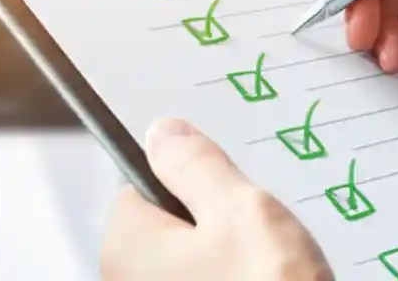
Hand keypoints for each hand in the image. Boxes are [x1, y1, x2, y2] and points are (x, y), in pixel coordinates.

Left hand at [101, 118, 330, 280]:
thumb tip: (162, 132)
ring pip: (198, 261)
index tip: (227, 190)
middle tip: (260, 233)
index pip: (143, 184)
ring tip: (273, 266)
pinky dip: (242, 279)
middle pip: (171, 226)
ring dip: (236, 258)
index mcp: (124, 246)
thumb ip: (196, 165)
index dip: (190, 181)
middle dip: (217, 223)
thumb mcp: (239, 211)